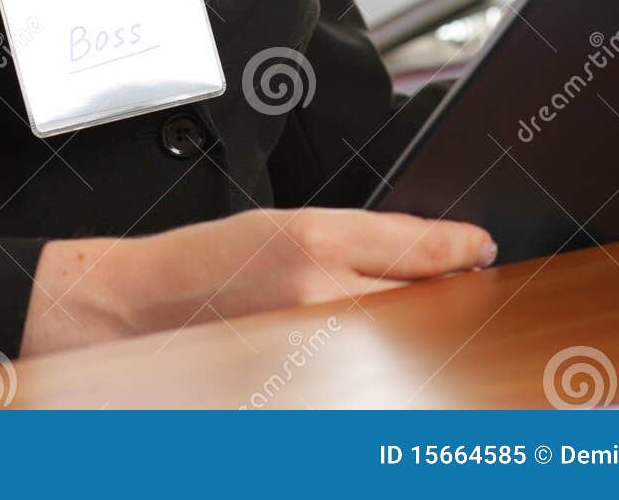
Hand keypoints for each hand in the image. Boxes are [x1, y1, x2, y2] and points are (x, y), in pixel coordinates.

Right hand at [19, 206, 497, 358]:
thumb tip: (455, 247)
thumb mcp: (287, 223)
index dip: (458, 250)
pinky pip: (367, 381)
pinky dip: (377, 372)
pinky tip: (361, 358)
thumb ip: (371, 235)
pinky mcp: (305, 395)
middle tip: (447, 285)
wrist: (139, 312)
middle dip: (441, 296)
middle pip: (419, 305)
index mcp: (315, 248)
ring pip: (399, 346)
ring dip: (410, 337)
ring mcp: (315, 358)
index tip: (479, 249)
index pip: (419, 253)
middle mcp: (320, 303)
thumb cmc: (204, 265)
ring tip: (381, 321)